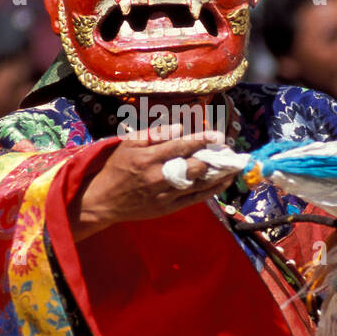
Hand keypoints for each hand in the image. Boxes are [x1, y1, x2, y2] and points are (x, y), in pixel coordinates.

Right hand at [71, 123, 230, 240]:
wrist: (103, 201)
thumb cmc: (115, 168)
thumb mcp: (127, 144)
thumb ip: (154, 134)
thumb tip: (179, 128)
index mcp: (147, 158)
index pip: (180, 147)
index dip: (201, 140)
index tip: (218, 136)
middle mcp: (158, 177)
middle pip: (194, 166)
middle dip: (214, 158)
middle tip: (228, 150)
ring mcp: (164, 195)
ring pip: (198, 184)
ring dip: (218, 175)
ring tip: (233, 165)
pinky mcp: (167, 208)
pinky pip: (194, 199)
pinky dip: (210, 191)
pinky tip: (222, 182)